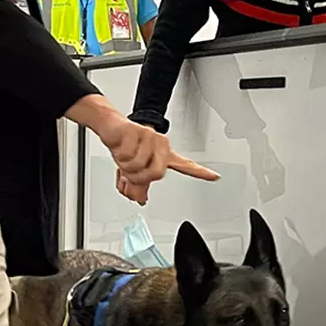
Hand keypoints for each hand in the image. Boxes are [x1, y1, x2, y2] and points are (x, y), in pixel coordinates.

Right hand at [65, 96, 217, 202]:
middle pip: (157, 173)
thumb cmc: (124, 145)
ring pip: (138, 165)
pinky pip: (127, 154)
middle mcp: (160, 145)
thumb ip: (139, 185)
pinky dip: (119, 155)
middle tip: (130, 172)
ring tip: (124, 157)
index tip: (214, 177)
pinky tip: (120, 147)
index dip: (200, 173)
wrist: (111, 126)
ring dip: (125, 166)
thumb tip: (140, 199)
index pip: (185, 166)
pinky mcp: (136, 131)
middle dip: (139, 177)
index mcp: (164, 154)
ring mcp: (150, 136)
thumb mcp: (132, 169)